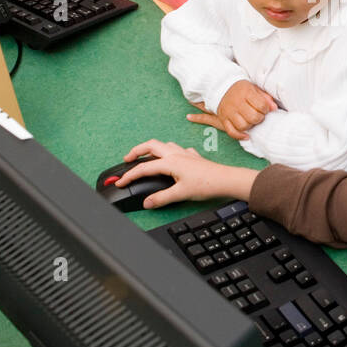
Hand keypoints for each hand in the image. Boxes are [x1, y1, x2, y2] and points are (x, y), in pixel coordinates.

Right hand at [116, 140, 249, 208]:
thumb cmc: (207, 184)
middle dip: (136, 151)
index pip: (144, 167)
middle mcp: (176, 153)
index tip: (121, 182)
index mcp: (170, 162)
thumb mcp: (180, 194)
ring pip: (163, 144)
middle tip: (127, 159)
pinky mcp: (192, 156)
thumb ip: (161, 198)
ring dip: (151, 149)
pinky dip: (167, 151)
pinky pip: (176, 149)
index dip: (130, 175)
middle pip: (150, 145)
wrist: (226, 179)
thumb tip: (147, 202)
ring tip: (145, 156)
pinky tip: (170, 159)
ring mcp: (185, 153)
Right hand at [189, 81, 277, 140]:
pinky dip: (240, 136)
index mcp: (245, 92)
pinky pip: (232, 132)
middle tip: (258, 115)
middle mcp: (236, 102)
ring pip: (243, 126)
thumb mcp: (255, 89)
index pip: (261, 105)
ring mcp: (229, 112)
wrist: (222, 89)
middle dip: (259, 118)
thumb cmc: (242, 90)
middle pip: (253, 117)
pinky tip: (246, 135)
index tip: (264, 108)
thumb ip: (266, 98)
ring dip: (250, 126)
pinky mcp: (224, 119)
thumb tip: (274, 108)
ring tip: (251, 120)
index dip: (266, 109)